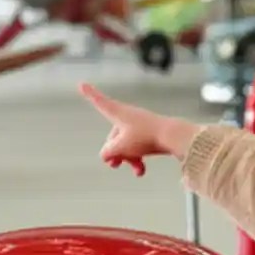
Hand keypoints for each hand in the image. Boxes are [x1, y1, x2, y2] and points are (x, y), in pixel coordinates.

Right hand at [79, 83, 197, 175]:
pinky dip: (138, 160)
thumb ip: (108, 152)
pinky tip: (141, 171)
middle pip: (113, 136)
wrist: (173, 136)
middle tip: (116, 165)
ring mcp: (139, 125)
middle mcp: (127, 116)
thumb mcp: (120, 146)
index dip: (89, 94)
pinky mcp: (149, 134)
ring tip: (136, 170)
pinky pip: (138, 148)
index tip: (82, 83)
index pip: (99, 101)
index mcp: (117, 112)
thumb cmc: (146, 137)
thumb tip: (107, 156)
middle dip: (115, 153)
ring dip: (128, 159)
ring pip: (126, 145)